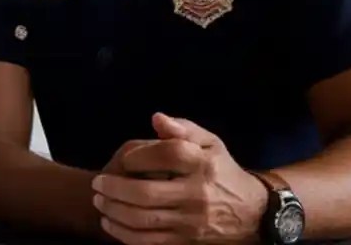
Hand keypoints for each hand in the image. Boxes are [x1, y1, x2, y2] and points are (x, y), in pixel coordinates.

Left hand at [91, 113, 268, 244]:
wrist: (253, 215)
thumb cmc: (221, 172)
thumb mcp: (210, 144)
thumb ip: (182, 129)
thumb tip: (156, 118)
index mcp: (203, 165)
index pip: (167, 155)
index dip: (139, 155)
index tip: (125, 158)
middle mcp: (198, 194)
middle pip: (147, 193)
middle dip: (114, 188)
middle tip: (97, 183)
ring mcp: (192, 222)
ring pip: (143, 220)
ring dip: (114, 211)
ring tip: (99, 201)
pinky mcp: (187, 242)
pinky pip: (149, 242)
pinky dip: (124, 234)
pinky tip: (110, 223)